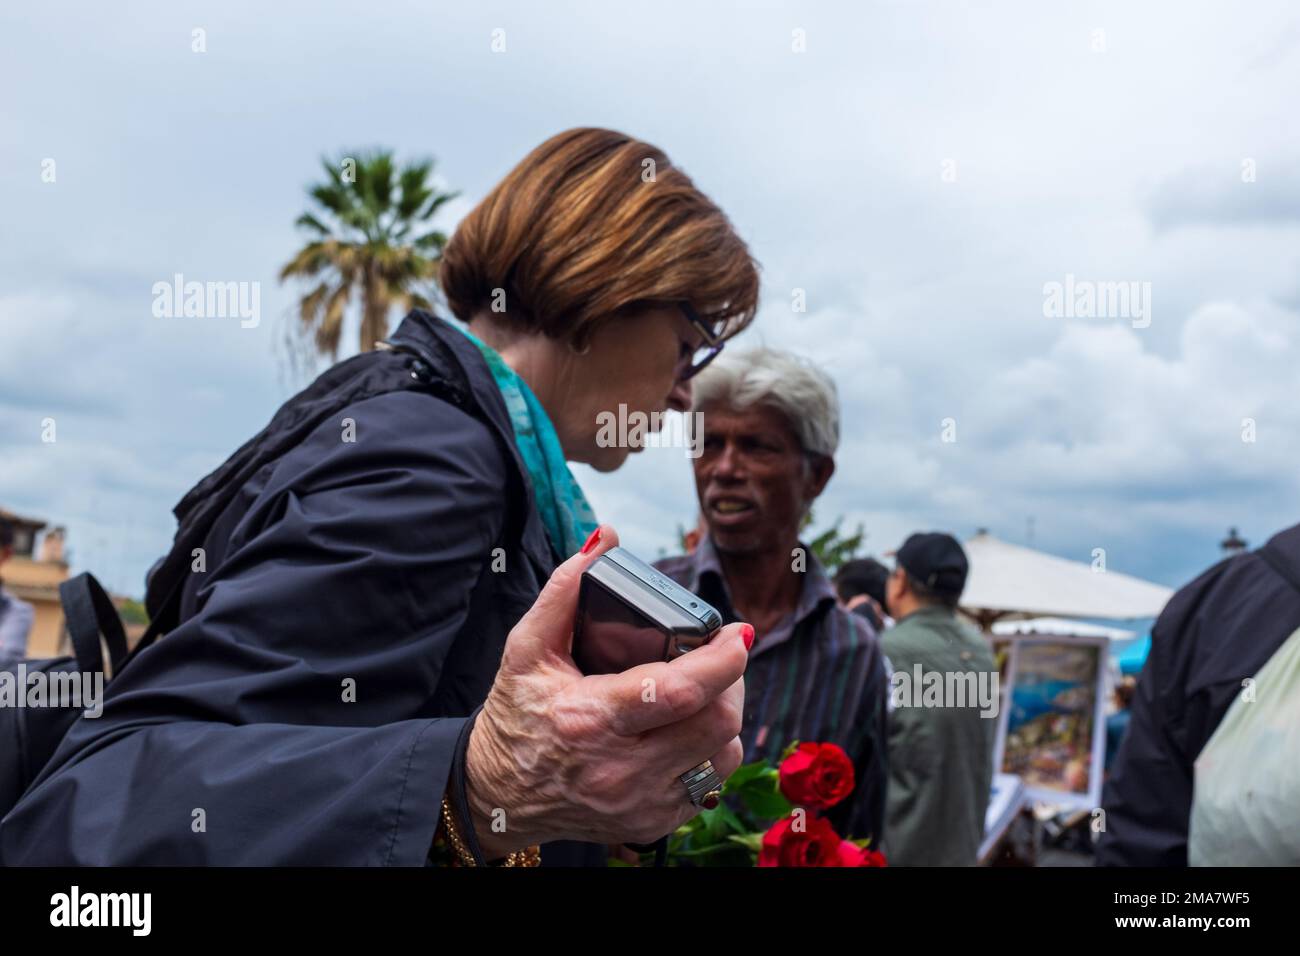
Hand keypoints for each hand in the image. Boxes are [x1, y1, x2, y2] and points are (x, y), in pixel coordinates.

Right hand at [464, 525, 748, 857]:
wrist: (499, 796)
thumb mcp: (526, 649)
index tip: (739, 632)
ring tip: (704, 692)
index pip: (679, 691)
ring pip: (723, 754)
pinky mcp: (652, 822)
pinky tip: (687, 730)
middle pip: (716, 721)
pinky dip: (711, 751)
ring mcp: (640, 801)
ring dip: (724, 717)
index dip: (723, 660)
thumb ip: (564, 590)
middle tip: (718, 657)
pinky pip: (711, 784)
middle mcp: (620, 768)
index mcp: (590, 719)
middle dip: (730, 682)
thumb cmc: (515, 715)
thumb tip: (605, 537)